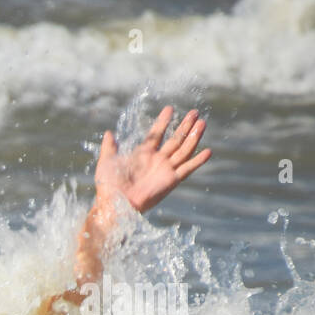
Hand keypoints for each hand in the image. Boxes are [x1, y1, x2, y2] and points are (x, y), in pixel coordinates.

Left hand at [94, 105, 210, 214]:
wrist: (114, 205)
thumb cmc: (107, 186)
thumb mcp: (106, 162)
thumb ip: (109, 147)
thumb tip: (108, 133)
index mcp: (142, 154)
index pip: (157, 134)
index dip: (163, 121)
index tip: (170, 108)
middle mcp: (157, 160)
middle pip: (175, 139)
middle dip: (185, 126)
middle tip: (195, 112)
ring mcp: (165, 170)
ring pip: (184, 150)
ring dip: (194, 137)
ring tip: (202, 122)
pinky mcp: (171, 181)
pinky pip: (187, 169)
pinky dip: (198, 161)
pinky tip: (208, 151)